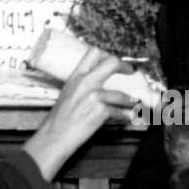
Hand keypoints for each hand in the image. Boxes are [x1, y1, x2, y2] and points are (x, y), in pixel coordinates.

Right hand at [23, 48, 136, 179]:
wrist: (55, 135)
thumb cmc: (59, 119)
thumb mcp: (67, 94)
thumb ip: (82, 86)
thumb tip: (99, 85)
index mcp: (76, 77)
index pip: (93, 53)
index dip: (108, 55)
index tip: (115, 61)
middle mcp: (85, 83)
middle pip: (111, 63)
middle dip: (125, 67)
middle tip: (130, 72)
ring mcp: (93, 96)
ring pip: (121, 93)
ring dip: (130, 100)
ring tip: (133, 103)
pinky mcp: (100, 111)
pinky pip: (120, 112)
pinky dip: (126, 116)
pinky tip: (128, 116)